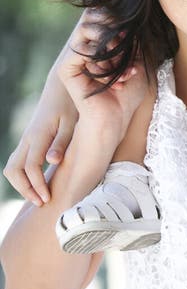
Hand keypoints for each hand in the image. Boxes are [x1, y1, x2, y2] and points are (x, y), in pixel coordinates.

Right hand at [3, 70, 77, 206]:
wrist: (61, 85)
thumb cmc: (71, 103)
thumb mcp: (72, 121)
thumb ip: (62, 142)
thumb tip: (52, 162)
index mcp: (38, 135)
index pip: (30, 168)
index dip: (37, 186)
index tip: (48, 199)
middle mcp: (27, 138)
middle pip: (13, 171)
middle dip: (25, 189)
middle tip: (43, 202)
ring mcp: (26, 139)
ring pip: (12, 167)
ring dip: (22, 185)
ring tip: (41, 197)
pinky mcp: (29, 140)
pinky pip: (18, 163)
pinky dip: (24, 177)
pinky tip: (40, 185)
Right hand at [58, 15, 146, 130]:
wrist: (117, 118)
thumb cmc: (128, 92)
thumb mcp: (138, 59)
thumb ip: (131, 37)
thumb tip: (128, 17)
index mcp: (98, 42)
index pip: (102, 14)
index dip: (119, 21)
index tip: (133, 40)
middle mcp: (83, 46)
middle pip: (94, 17)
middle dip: (116, 34)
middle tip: (127, 56)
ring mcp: (73, 56)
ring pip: (89, 30)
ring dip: (111, 49)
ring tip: (122, 70)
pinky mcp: (66, 68)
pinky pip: (80, 50)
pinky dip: (99, 63)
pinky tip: (109, 79)